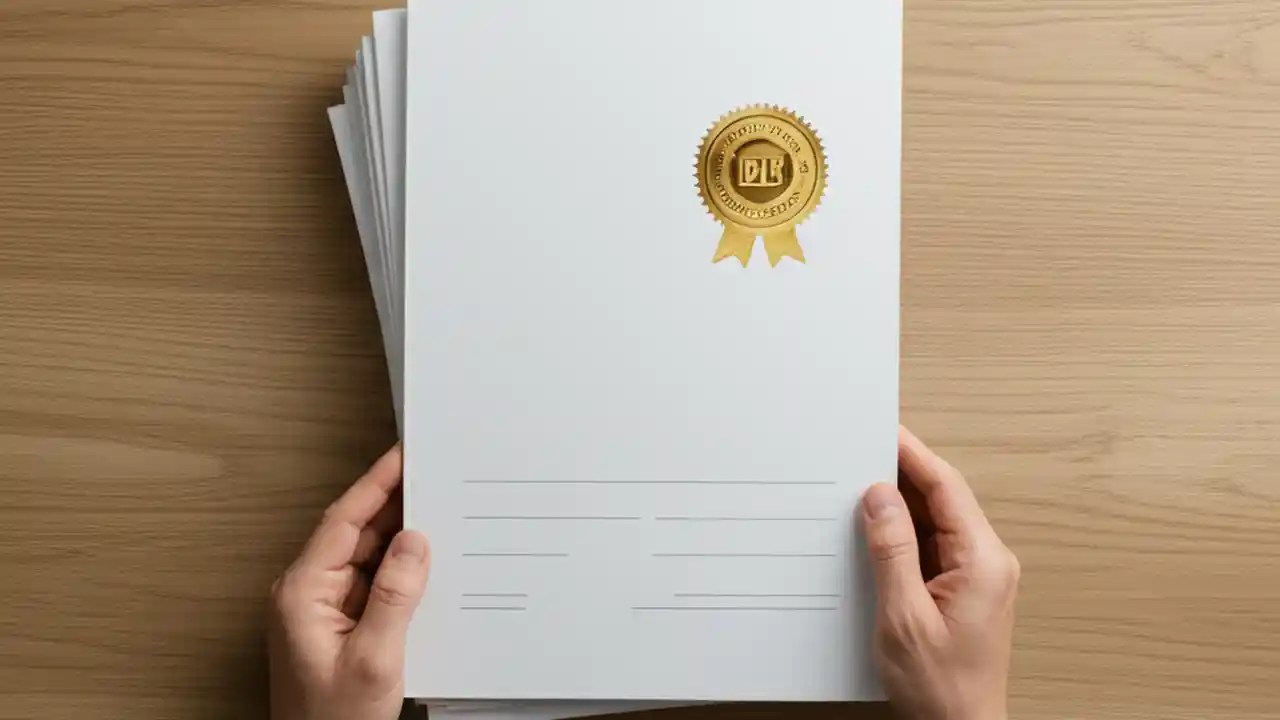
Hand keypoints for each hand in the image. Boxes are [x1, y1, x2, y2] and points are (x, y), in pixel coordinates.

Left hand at [269, 445, 430, 719]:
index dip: (376, 484)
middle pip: (355, 533)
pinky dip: (399, 571)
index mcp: (302, 593)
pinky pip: (371, 583)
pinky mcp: (339, 626)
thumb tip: (414, 543)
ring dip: (400, 539)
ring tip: (439, 513)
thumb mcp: (373, 660)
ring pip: (365, 557)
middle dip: (394, 505)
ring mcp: (322, 610)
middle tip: (433, 477)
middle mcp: (307, 594)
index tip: (403, 455)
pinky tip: (427, 565)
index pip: (343, 521)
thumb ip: (394, 596)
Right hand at [861, 427, 1019, 719]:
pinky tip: (876, 530)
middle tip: (861, 452)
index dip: (913, 454)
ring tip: (859, 487)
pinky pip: (933, 544)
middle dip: (902, 474)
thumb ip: (891, 550)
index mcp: (985, 562)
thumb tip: (879, 495)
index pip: (946, 488)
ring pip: (936, 520)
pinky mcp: (964, 589)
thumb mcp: (903, 617)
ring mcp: (979, 576)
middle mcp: (989, 562)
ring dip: (900, 504)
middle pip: (943, 498)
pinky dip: (904, 533)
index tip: (885, 430)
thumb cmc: (941, 689)